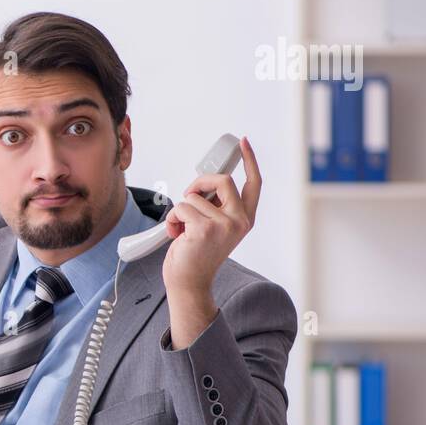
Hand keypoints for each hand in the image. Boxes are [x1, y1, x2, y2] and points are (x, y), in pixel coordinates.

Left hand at [162, 136, 260, 297]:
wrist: (188, 282)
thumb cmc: (196, 253)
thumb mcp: (213, 226)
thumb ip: (215, 205)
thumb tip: (203, 182)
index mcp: (245, 218)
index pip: (254, 183)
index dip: (250, 160)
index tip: (243, 142)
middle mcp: (240, 220)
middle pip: (222, 180)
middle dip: (199, 183)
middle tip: (188, 198)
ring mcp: (225, 225)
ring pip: (194, 197)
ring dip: (181, 210)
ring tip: (182, 230)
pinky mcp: (205, 229)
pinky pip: (181, 207)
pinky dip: (172, 218)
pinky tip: (175, 234)